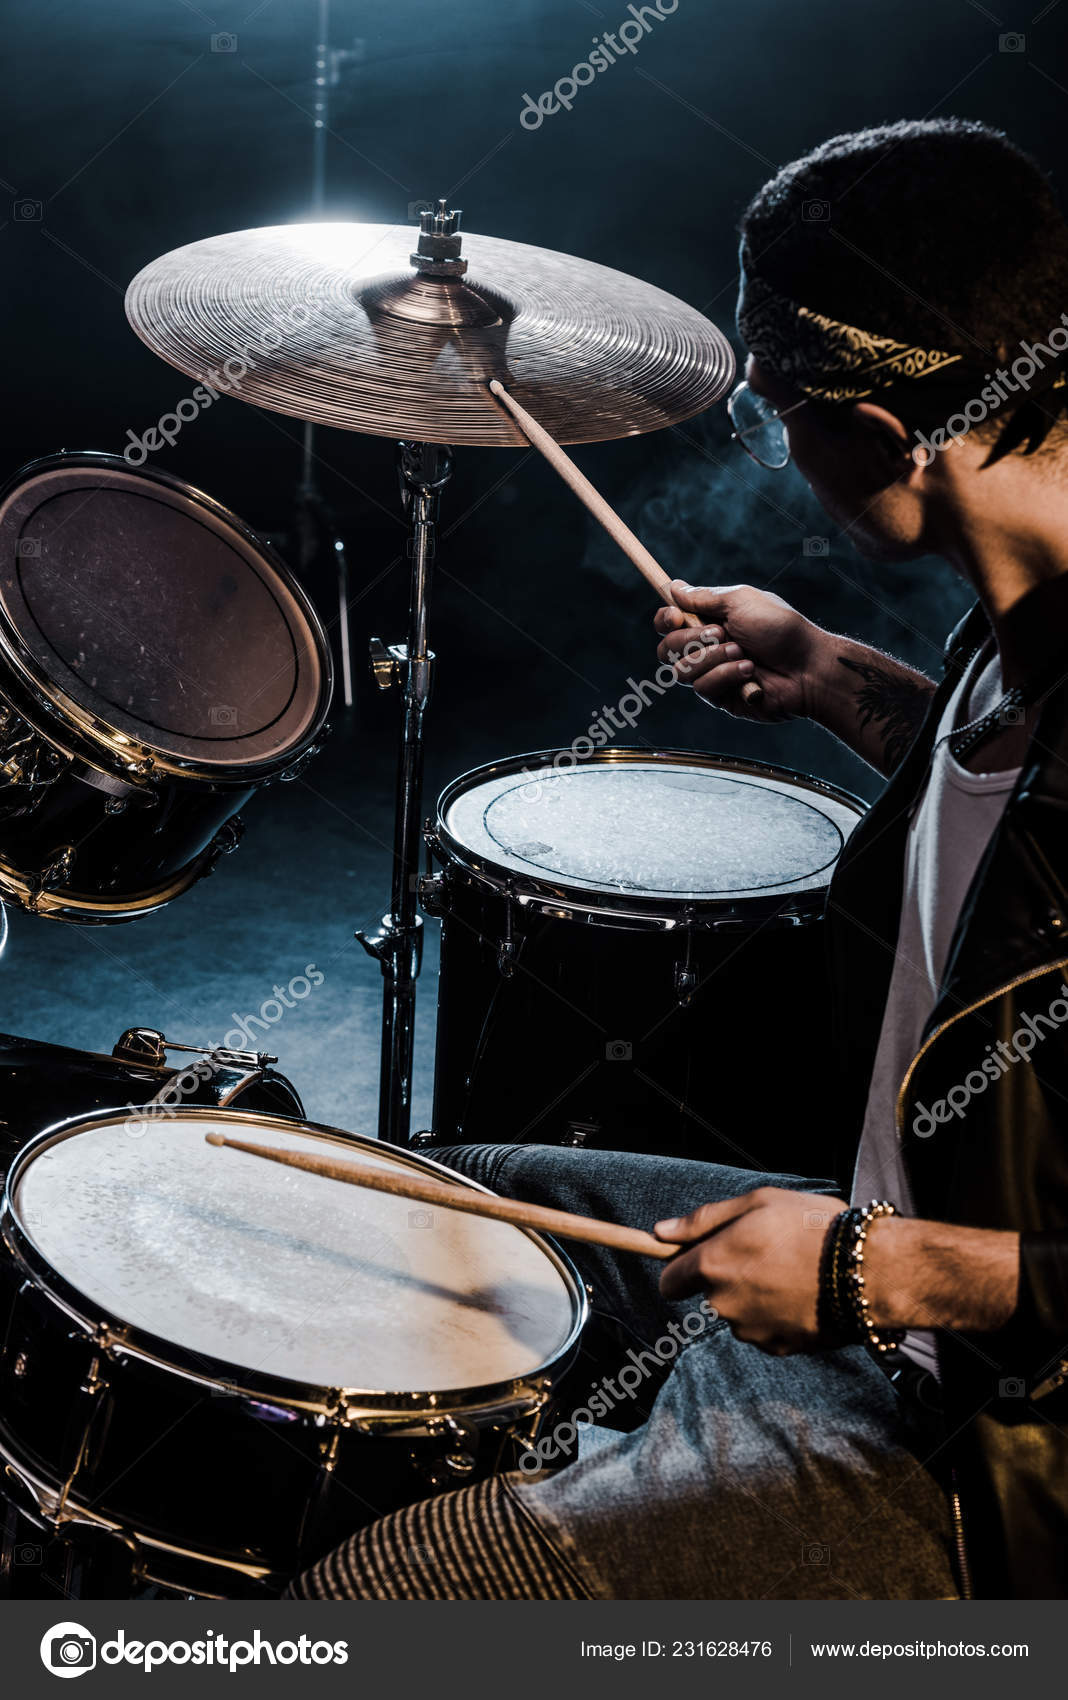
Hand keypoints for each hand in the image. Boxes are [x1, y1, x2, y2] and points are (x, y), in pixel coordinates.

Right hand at [654, 581, 828, 722]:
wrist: (808, 666)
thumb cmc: (781, 630)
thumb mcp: (742, 601)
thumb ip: (705, 598)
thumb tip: (673, 587)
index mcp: (710, 621)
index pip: (669, 623)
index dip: (665, 619)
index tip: (675, 615)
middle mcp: (707, 648)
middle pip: (667, 648)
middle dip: (691, 640)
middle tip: (721, 633)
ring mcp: (713, 674)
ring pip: (682, 671)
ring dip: (713, 658)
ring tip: (743, 653)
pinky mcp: (721, 697)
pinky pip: (703, 688)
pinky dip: (726, 675)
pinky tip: (749, 672)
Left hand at [655, 1187, 846, 1354]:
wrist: (867, 1271)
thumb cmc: (811, 1227)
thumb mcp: (756, 1203)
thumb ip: (703, 1221)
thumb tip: (660, 1231)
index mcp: (712, 1265)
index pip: (669, 1282)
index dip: (680, 1269)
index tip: (697, 1259)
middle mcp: (723, 1304)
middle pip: (709, 1294)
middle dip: (728, 1278)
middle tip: (765, 1254)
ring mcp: (750, 1331)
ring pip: (739, 1313)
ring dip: (754, 1297)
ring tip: (791, 1272)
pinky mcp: (777, 1348)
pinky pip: (765, 1330)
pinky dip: (777, 1316)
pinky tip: (802, 1295)